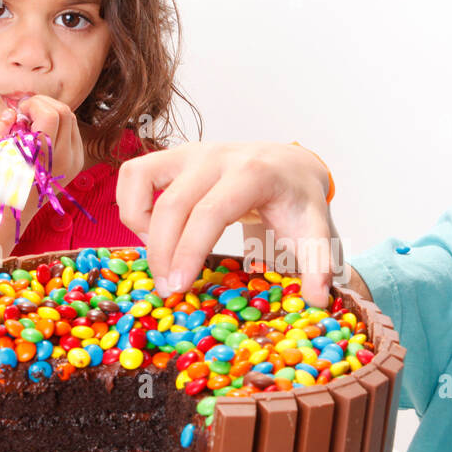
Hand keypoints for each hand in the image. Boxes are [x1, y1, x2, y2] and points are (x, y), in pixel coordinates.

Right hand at [0, 94, 87, 202]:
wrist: (12, 209)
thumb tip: (13, 113)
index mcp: (44, 156)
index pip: (51, 114)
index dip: (33, 104)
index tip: (19, 112)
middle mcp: (66, 159)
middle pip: (65, 112)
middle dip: (43, 104)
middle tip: (25, 114)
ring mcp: (75, 161)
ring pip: (72, 120)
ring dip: (52, 113)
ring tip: (32, 123)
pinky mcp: (77, 163)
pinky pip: (73, 132)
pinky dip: (59, 125)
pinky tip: (41, 133)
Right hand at [115, 141, 336, 306]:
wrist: (290, 167)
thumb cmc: (297, 203)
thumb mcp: (316, 232)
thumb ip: (318, 264)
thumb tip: (316, 299)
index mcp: (252, 173)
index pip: (210, 211)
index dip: (189, 250)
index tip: (178, 287)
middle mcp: (216, 156)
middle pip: (172, 204)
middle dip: (163, 252)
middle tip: (168, 291)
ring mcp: (191, 152)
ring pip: (141, 180)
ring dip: (141, 226)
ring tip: (162, 257)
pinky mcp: (173, 157)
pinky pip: (133, 174)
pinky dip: (133, 206)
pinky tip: (153, 233)